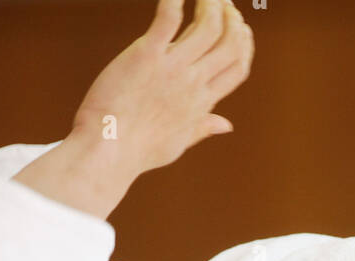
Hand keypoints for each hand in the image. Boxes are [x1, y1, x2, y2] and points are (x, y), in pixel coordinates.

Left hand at [69, 0, 253, 178]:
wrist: (109, 151)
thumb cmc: (139, 150)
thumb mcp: (179, 142)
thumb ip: (204, 127)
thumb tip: (226, 125)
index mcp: (203, 103)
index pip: (238, 67)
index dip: (244, 43)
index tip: (240, 28)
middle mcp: (194, 84)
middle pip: (229, 43)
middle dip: (232, 18)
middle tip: (222, 3)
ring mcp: (172, 68)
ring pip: (208, 26)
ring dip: (211, 4)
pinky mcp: (147, 55)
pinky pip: (168, 18)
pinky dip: (174, 0)